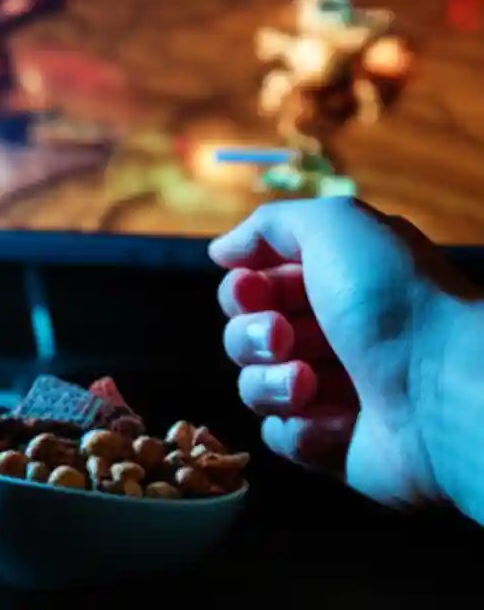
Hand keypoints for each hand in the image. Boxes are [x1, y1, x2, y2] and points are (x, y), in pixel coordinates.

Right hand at [211, 198, 478, 509]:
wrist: (448, 393)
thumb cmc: (396, 303)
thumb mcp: (338, 226)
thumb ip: (271, 225)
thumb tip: (221, 251)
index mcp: (335, 283)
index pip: (254, 285)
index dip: (241, 289)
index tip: (251, 291)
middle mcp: (331, 334)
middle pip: (243, 335)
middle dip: (250, 335)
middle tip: (282, 337)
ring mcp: (330, 393)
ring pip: (254, 386)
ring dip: (270, 382)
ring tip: (308, 383)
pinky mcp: (332, 445)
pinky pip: (280, 436)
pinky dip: (300, 429)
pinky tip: (338, 423)